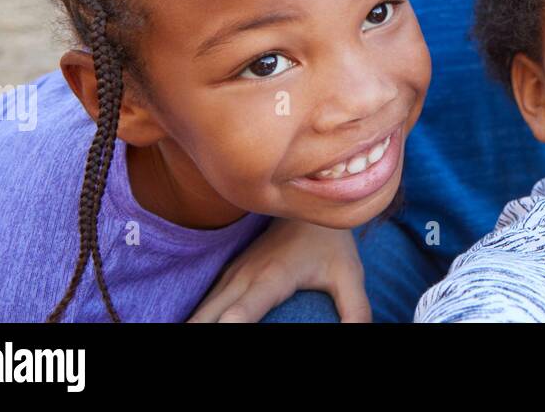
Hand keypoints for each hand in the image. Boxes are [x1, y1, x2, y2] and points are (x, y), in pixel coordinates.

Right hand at [188, 219, 370, 322]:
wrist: (308, 203)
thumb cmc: (330, 243)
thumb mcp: (350, 275)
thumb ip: (355, 310)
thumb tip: (362, 334)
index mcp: (273, 275)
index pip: (247, 304)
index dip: (235, 318)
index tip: (226, 326)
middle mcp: (244, 276)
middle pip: (209, 314)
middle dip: (200, 329)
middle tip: (190, 341)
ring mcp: (230, 275)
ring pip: (200, 310)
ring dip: (194, 325)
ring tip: (183, 336)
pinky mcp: (225, 277)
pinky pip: (203, 305)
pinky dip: (195, 320)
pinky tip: (194, 329)